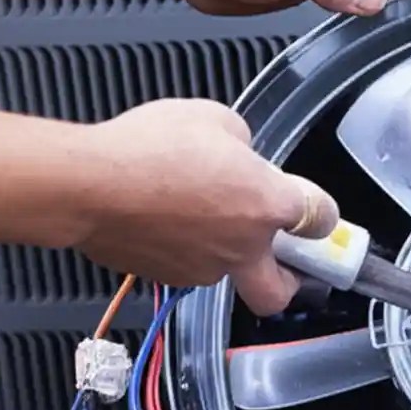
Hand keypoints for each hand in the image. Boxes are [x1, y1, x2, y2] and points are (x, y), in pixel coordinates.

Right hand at [74, 99, 338, 314]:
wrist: (88, 184)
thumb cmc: (148, 148)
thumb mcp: (214, 118)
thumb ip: (241, 142)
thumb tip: (238, 153)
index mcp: (266, 205)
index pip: (320, 220)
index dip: (322, 215)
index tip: (317, 214)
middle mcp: (240, 248)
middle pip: (280, 290)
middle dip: (289, 283)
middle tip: (284, 262)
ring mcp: (201, 269)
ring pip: (225, 273)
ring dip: (224, 251)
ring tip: (197, 212)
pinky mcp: (164, 277)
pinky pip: (185, 266)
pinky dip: (183, 248)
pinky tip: (164, 217)